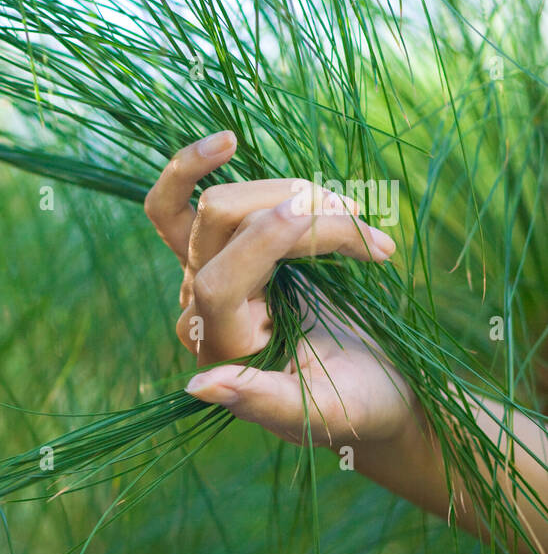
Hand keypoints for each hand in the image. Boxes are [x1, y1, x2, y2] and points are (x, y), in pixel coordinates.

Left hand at [143, 131, 417, 449]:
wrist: (370, 386)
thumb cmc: (356, 404)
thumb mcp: (320, 412)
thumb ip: (262, 399)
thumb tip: (198, 386)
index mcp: (223, 349)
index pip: (221, 282)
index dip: (267, 240)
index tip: (332, 215)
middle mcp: (201, 309)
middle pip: (218, 228)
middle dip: (297, 211)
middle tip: (363, 225)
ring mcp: (205, 275)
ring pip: (216, 206)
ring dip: (287, 190)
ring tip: (353, 213)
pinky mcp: (220, 252)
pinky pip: (182, 203)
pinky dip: (199, 165)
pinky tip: (229, 141)